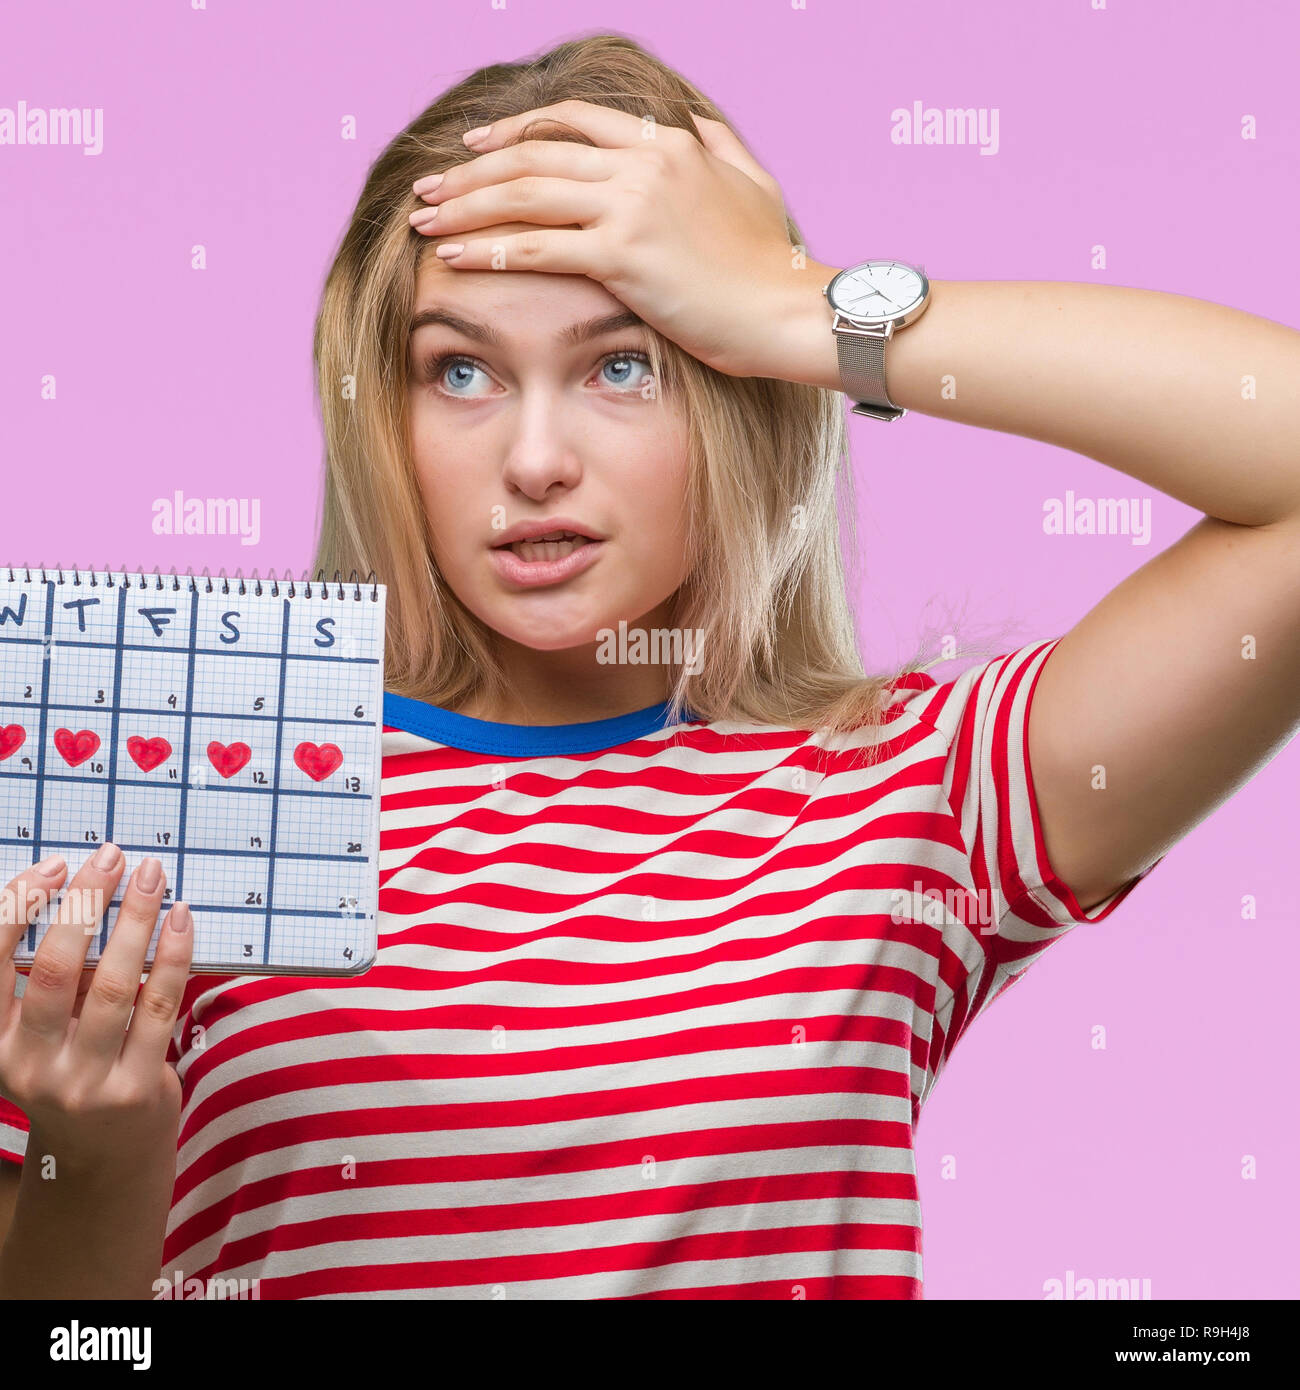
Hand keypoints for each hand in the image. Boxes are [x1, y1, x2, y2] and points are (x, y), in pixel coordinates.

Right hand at [0, 846, 193, 1175]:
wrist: (104, 1158)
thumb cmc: (74, 1069)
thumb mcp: (44, 1031)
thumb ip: (57, 977)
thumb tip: (89, 889)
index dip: (20, 907)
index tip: (54, 866)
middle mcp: (30, 1066)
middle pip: (56, 968)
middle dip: (85, 902)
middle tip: (111, 857)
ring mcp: (83, 1082)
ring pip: (115, 984)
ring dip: (136, 919)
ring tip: (152, 877)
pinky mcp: (135, 1089)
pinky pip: (159, 1007)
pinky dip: (172, 955)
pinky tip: (180, 919)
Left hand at [409, 99, 824, 379]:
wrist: (788, 310)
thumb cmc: (771, 261)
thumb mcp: (751, 184)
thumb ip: (717, 145)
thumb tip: (693, 124)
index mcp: (665, 143)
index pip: (570, 121)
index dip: (514, 131)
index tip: (475, 147)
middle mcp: (641, 165)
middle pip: (533, 155)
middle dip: (471, 172)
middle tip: (430, 190)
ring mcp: (631, 207)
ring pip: (526, 195)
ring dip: (467, 208)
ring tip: (426, 223)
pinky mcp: (623, 256)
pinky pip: (538, 246)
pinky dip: (491, 250)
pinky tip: (458, 258)